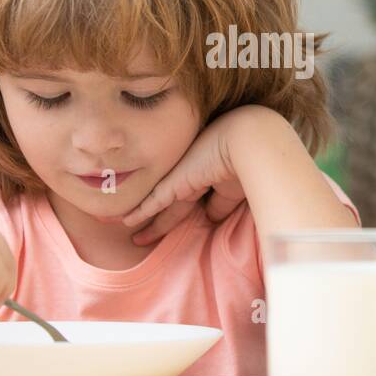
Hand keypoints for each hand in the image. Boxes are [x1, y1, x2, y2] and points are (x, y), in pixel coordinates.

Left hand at [120, 107, 259, 243]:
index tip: (169, 221)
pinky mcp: (174, 183)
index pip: (189, 195)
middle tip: (141, 230)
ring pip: (157, 203)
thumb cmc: (250, 162)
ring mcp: (180, 176)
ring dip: (143, 218)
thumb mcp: (234, 189)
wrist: (248, 143)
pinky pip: (152, 202)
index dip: (180, 209)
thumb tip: (210, 219)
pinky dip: (139, 212)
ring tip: (130, 232)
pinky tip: (125, 221)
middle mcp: (190, 173)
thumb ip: (220, 204)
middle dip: (158, 217)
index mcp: (207, 173)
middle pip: (170, 201)